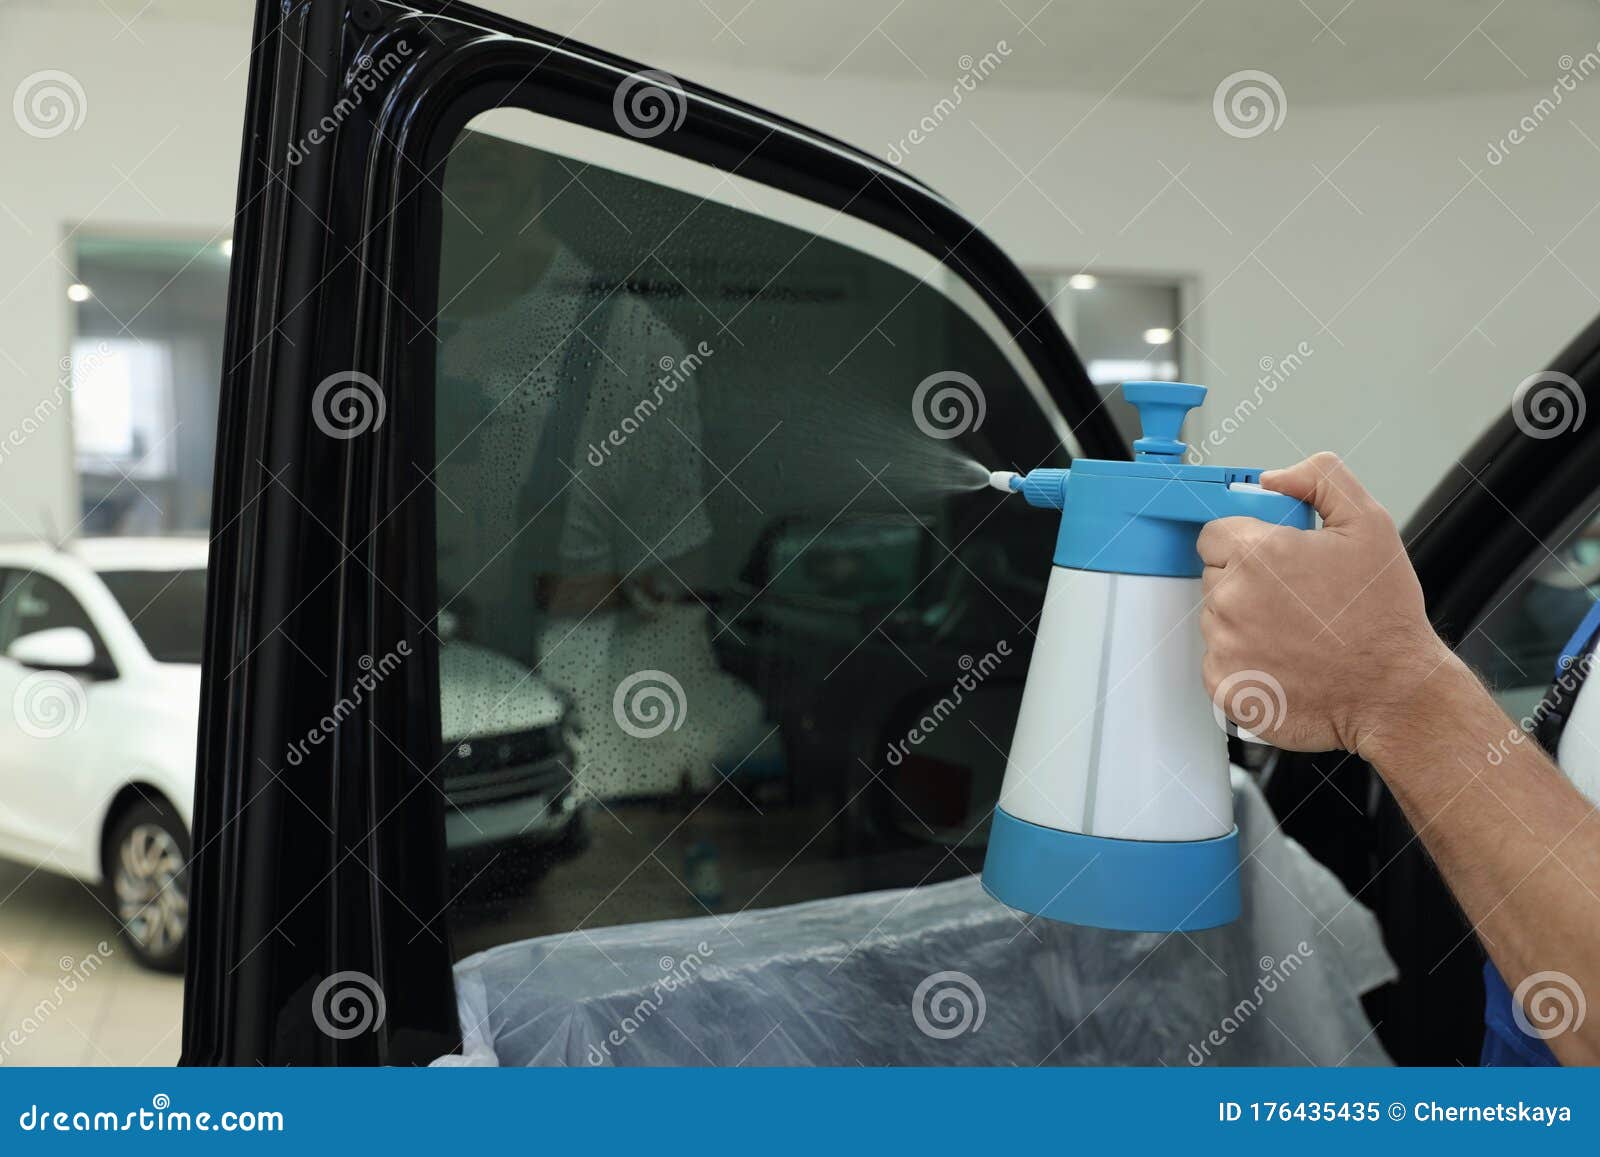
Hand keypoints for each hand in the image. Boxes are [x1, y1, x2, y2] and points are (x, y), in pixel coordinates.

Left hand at [1197, 452, 1454, 756]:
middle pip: (1215, 577)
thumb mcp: (1369, 523)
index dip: (1245, 542)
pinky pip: (1218, 662)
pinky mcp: (1225, 686)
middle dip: (1246, 581)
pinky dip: (1244, 662)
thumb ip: (1320, 480)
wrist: (1394, 691)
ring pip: (1216, 620)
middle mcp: (1231, 599)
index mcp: (1256, 554)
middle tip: (1295, 598)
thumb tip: (1273, 478)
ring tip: (1296, 632)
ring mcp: (1225, 646)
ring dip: (1244, 622)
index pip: (1214, 535)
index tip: (1272, 559)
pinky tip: (1284, 661)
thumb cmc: (1383, 616)